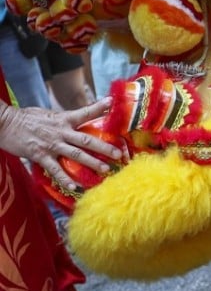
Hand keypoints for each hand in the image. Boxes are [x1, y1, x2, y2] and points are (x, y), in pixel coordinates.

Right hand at [0, 97, 122, 190]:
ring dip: (91, 163)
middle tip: (119, 154)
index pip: (84, 113)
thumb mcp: (48, 114)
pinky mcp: (40, 155)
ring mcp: (51, 145)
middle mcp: (61, 132)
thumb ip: (64, 118)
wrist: (5, 124)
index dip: (98, 107)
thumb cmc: (27, 119)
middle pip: (86, 140)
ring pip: (76, 155)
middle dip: (104, 147)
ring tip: (105, 170)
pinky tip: (75, 187)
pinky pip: (55, 169)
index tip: (112, 103)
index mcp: (63, 119)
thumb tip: (78, 118)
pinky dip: (65, 179)